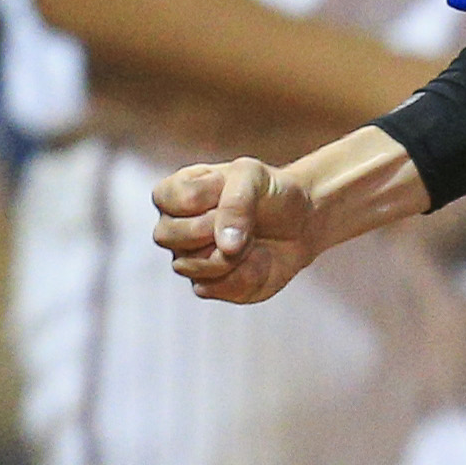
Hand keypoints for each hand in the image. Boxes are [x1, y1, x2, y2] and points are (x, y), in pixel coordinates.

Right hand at [156, 158, 318, 304]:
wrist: (299, 221)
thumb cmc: (268, 192)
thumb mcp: (254, 176)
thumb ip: (236, 203)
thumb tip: (225, 247)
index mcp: (174, 192)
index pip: (167, 198)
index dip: (205, 198)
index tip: (227, 188)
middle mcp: (174, 228)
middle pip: (166, 235)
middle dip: (213, 228)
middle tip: (243, 218)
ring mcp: (188, 259)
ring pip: (191, 267)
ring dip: (232, 254)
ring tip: (251, 237)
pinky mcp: (209, 285)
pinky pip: (215, 288)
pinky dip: (244, 273)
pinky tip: (256, 258)